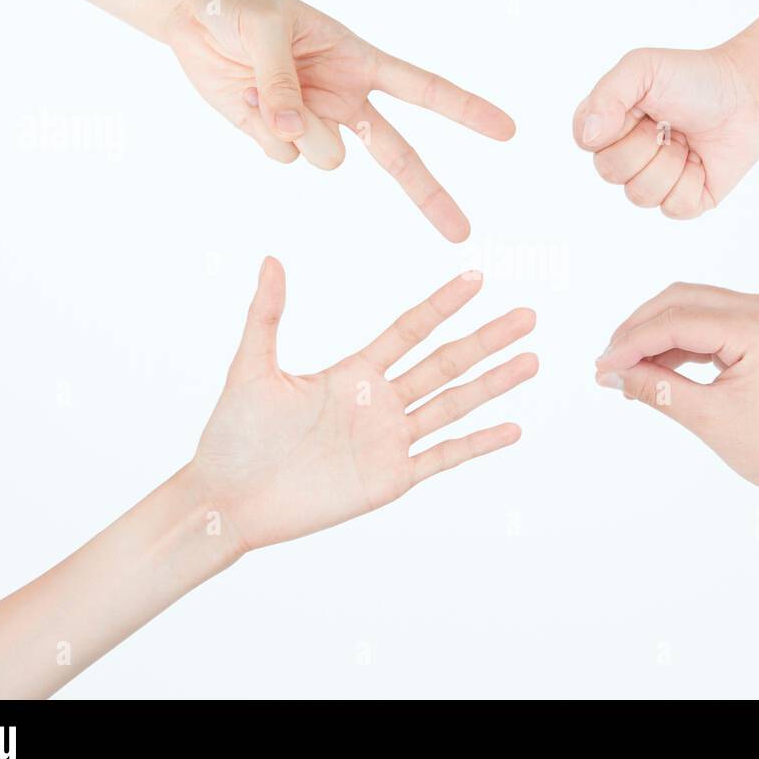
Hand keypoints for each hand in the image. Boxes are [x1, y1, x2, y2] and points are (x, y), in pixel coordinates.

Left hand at [166, 0, 515, 241]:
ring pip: (325, 159)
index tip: (506, 131)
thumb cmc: (239, 4)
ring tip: (265, 88)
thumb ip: (283, 81)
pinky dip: (260, 131)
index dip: (466, 111)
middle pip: (399, 155)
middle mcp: (345, 98)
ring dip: (299, 133)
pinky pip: (280, 156)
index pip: (423, 90)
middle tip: (462, 235)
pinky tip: (246, 97)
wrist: (192, 12)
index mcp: (359, 61)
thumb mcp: (265, 27)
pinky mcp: (277, 136)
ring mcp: (313, 122)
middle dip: (430, 195)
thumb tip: (293, 131)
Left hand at [184, 259, 536, 551]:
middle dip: (488, 339)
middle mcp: (379, 402)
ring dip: (494, 384)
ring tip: (532, 360)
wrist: (227, 498)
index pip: (410, 330)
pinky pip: (443, 458)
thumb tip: (272, 259)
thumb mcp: (250, 368)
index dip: (443, 304)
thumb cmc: (233, 435)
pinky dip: (478, 444)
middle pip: (446, 363)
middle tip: (528, 315)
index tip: (476, 278)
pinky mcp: (390, 479)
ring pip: (454, 405)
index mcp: (353, 372)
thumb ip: (266, 315)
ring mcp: (389, 441)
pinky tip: (512, 429)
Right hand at [571, 45, 758, 217]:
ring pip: (640, 195)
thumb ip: (608, 93)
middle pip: (611, 172)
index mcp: (608, 125)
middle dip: (647, 144)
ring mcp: (652, 181)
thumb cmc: (694, 78)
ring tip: (687, 142)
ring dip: (671, 164)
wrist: (747, 95)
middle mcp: (625, 156)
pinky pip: (673, 208)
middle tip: (670, 125)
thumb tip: (589, 136)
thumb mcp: (643, 67)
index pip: (587, 143)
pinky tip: (700, 162)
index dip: (616, 128)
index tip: (642, 109)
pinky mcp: (682, 201)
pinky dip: (692, 182)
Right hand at [594, 284, 758, 503]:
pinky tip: (657, 368)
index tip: (601, 367)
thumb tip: (610, 374)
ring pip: (695, 307)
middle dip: (640, 331)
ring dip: (658, 336)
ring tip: (628, 372)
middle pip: (683, 301)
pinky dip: (683, 342)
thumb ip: (655, 389)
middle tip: (608, 365)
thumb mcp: (708, 419)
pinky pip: (714, 322)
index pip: (677, 321)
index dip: (632, 342)